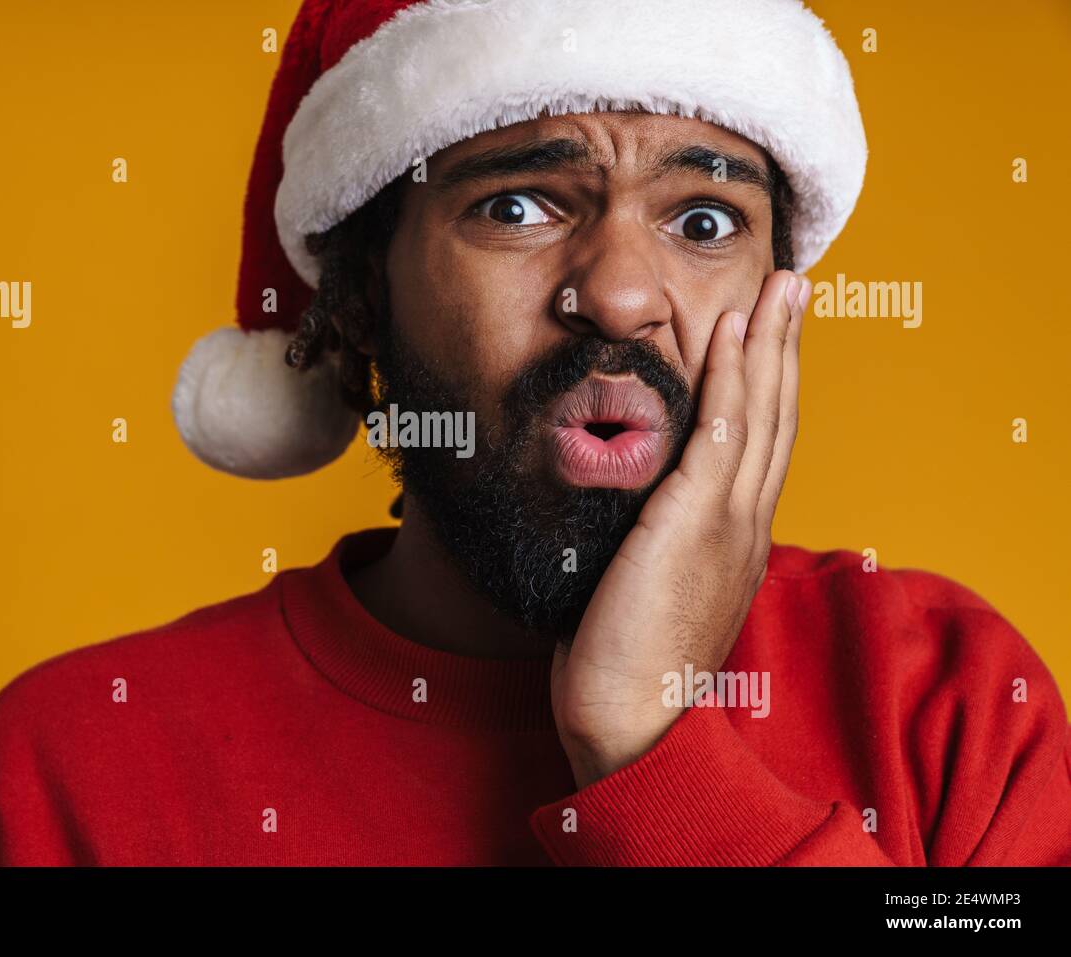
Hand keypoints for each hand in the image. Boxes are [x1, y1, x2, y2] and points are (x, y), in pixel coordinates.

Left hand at [550, 270, 810, 789]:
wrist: (632, 723)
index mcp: (737, 540)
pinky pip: (722, 431)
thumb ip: (657, 548)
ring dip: (770, 341)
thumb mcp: (652, 593)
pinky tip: (734, 332)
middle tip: (793, 284)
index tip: (771, 337)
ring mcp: (727, 521)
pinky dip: (733, 376)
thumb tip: (633, 520)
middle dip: (785, 345)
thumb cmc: (630, 669)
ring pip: (761, 413)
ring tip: (779, 286)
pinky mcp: (695, 522)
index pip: (762, 446)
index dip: (770, 385)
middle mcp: (745, 524)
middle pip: (776, 416)